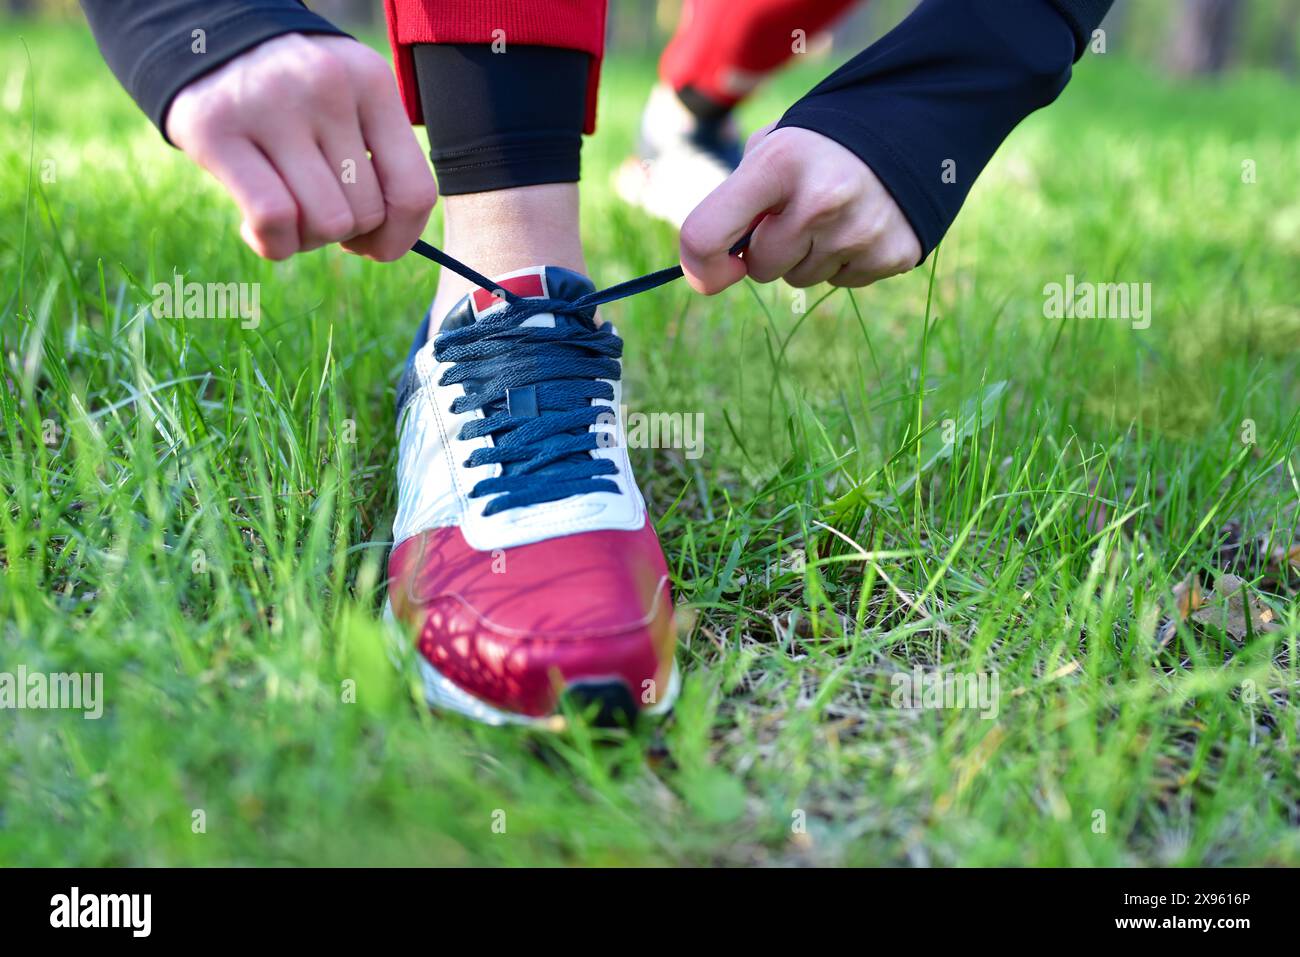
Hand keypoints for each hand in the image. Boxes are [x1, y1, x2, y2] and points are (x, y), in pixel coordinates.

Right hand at [165, 34, 436, 260]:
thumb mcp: (349, 104)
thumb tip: (387, 244)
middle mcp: (326, 86)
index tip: (371, 240)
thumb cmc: (291, 96)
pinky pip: (274, 220)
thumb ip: (379, 163)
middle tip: (311, 208)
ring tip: (284, 211)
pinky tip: (253, 226)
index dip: (398, 236)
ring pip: (325, 224)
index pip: (415, 191)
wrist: (203, 43)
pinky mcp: (217, 130)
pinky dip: (272, 243)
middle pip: (366, 214)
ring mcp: (270, 105)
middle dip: (343, 233)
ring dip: (305, 239)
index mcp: (370, 81)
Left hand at [679, 124, 921, 293]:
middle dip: (769, 250)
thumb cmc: (819, 146)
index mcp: (777, 163)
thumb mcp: (772, 148)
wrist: (911, 128)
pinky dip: (844, 260)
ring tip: (833, 214)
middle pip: (761, 268)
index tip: (718, 268)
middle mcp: (819, 200)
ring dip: (808, 256)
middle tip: (795, 214)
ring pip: (801, 279)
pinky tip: (860, 223)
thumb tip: (716, 264)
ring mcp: (859, 232)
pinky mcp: (892, 255)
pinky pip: (840, 281)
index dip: (699, 265)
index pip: (705, 235)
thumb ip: (736, 200)